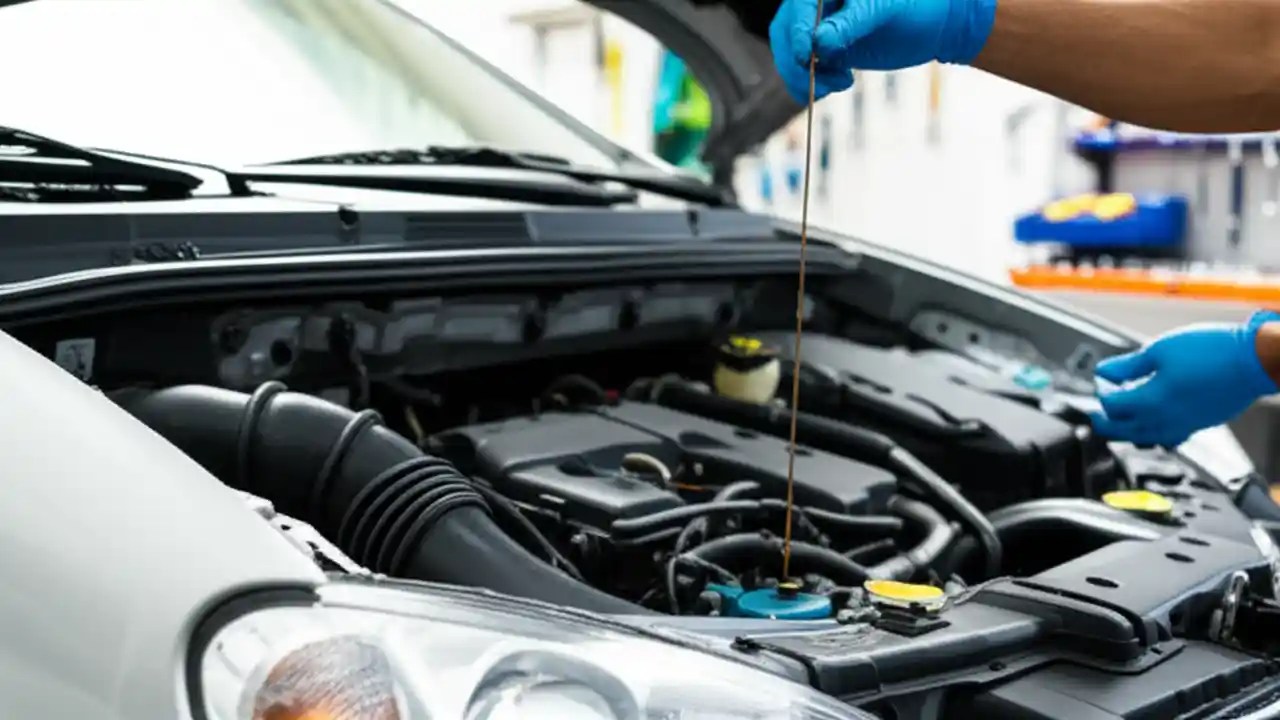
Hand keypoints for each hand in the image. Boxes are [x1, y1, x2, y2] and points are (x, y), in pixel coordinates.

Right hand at [769, 0, 997, 103]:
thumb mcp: (884, 8)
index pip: (798, 7)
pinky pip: (805, 70)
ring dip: (803, 78)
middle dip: (794, 62)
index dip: (795, 32)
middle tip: (817, 83)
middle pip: (785, 33)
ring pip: (790, 56)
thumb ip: (851, 24)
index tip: (804, 56)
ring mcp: (819, 29)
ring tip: (836, 86)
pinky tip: (833, 87)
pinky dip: (811, 84)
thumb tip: (818, 44)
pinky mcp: (827, 51)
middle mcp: (817, 6)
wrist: (937, 23)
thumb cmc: (917, 4)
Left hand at [1089, 311, 1279, 447]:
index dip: (1102, 391)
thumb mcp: (1160, 349)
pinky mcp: (1197, 426)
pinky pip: (1165, 437)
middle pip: (1121, 430)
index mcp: (1150, 402)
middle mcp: (1163, 421)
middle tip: (1096, 411)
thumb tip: (1103, 371)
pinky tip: (1151, 420)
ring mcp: (1182, 426)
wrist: (1253, 361)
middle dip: (1104, 421)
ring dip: (1125, 428)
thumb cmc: (1211, 352)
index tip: (1103, 379)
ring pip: (1142, 437)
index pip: (1111, 406)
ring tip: (1120, 415)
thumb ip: (1127, 365)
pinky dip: (1150, 432)